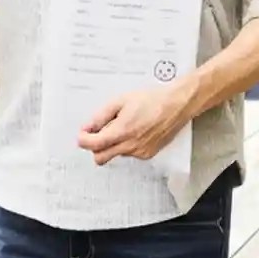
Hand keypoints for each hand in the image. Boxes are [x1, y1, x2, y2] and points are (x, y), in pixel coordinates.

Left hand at [76, 84, 193, 165]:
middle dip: (94, 147)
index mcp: (122, 131)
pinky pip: (128, 153)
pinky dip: (125, 145)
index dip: (84, 140)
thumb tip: (88, 127)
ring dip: (112, 144)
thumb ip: (101, 116)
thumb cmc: (152, 100)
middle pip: (101, 157)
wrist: (176, 105)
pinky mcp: (148, 154)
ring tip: (123, 125)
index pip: (94, 145)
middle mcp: (131, 146)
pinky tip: (133, 130)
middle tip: (96, 132)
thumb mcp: (120, 101)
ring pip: (115, 154)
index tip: (82, 134)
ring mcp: (140, 152)